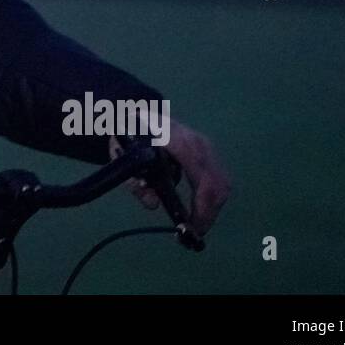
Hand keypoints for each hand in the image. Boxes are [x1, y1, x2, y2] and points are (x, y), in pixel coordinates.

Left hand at [110, 121, 230, 235]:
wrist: (138, 111)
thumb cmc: (129, 135)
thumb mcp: (123, 159)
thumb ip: (136, 183)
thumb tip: (154, 204)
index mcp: (176, 141)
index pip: (202, 180)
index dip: (201, 209)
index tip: (191, 229)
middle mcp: (197, 142)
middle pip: (217, 185)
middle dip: (208, 214)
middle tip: (193, 233)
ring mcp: (206, 144)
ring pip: (222, 183)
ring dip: (211, 208)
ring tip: (195, 223)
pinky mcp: (208, 150)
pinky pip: (219, 179)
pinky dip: (212, 198)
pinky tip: (199, 209)